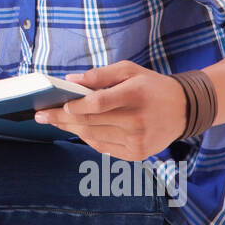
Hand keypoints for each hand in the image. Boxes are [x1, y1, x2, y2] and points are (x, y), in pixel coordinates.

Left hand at [34, 61, 186, 160]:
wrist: (184, 109)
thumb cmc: (151, 86)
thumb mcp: (130, 70)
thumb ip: (100, 75)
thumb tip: (70, 80)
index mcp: (135, 95)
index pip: (98, 103)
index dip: (75, 105)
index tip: (56, 104)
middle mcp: (137, 120)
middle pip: (90, 122)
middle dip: (61, 118)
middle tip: (40, 115)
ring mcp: (138, 140)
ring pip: (94, 136)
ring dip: (71, 129)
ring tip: (54, 121)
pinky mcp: (138, 154)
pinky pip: (103, 148)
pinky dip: (88, 138)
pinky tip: (77, 130)